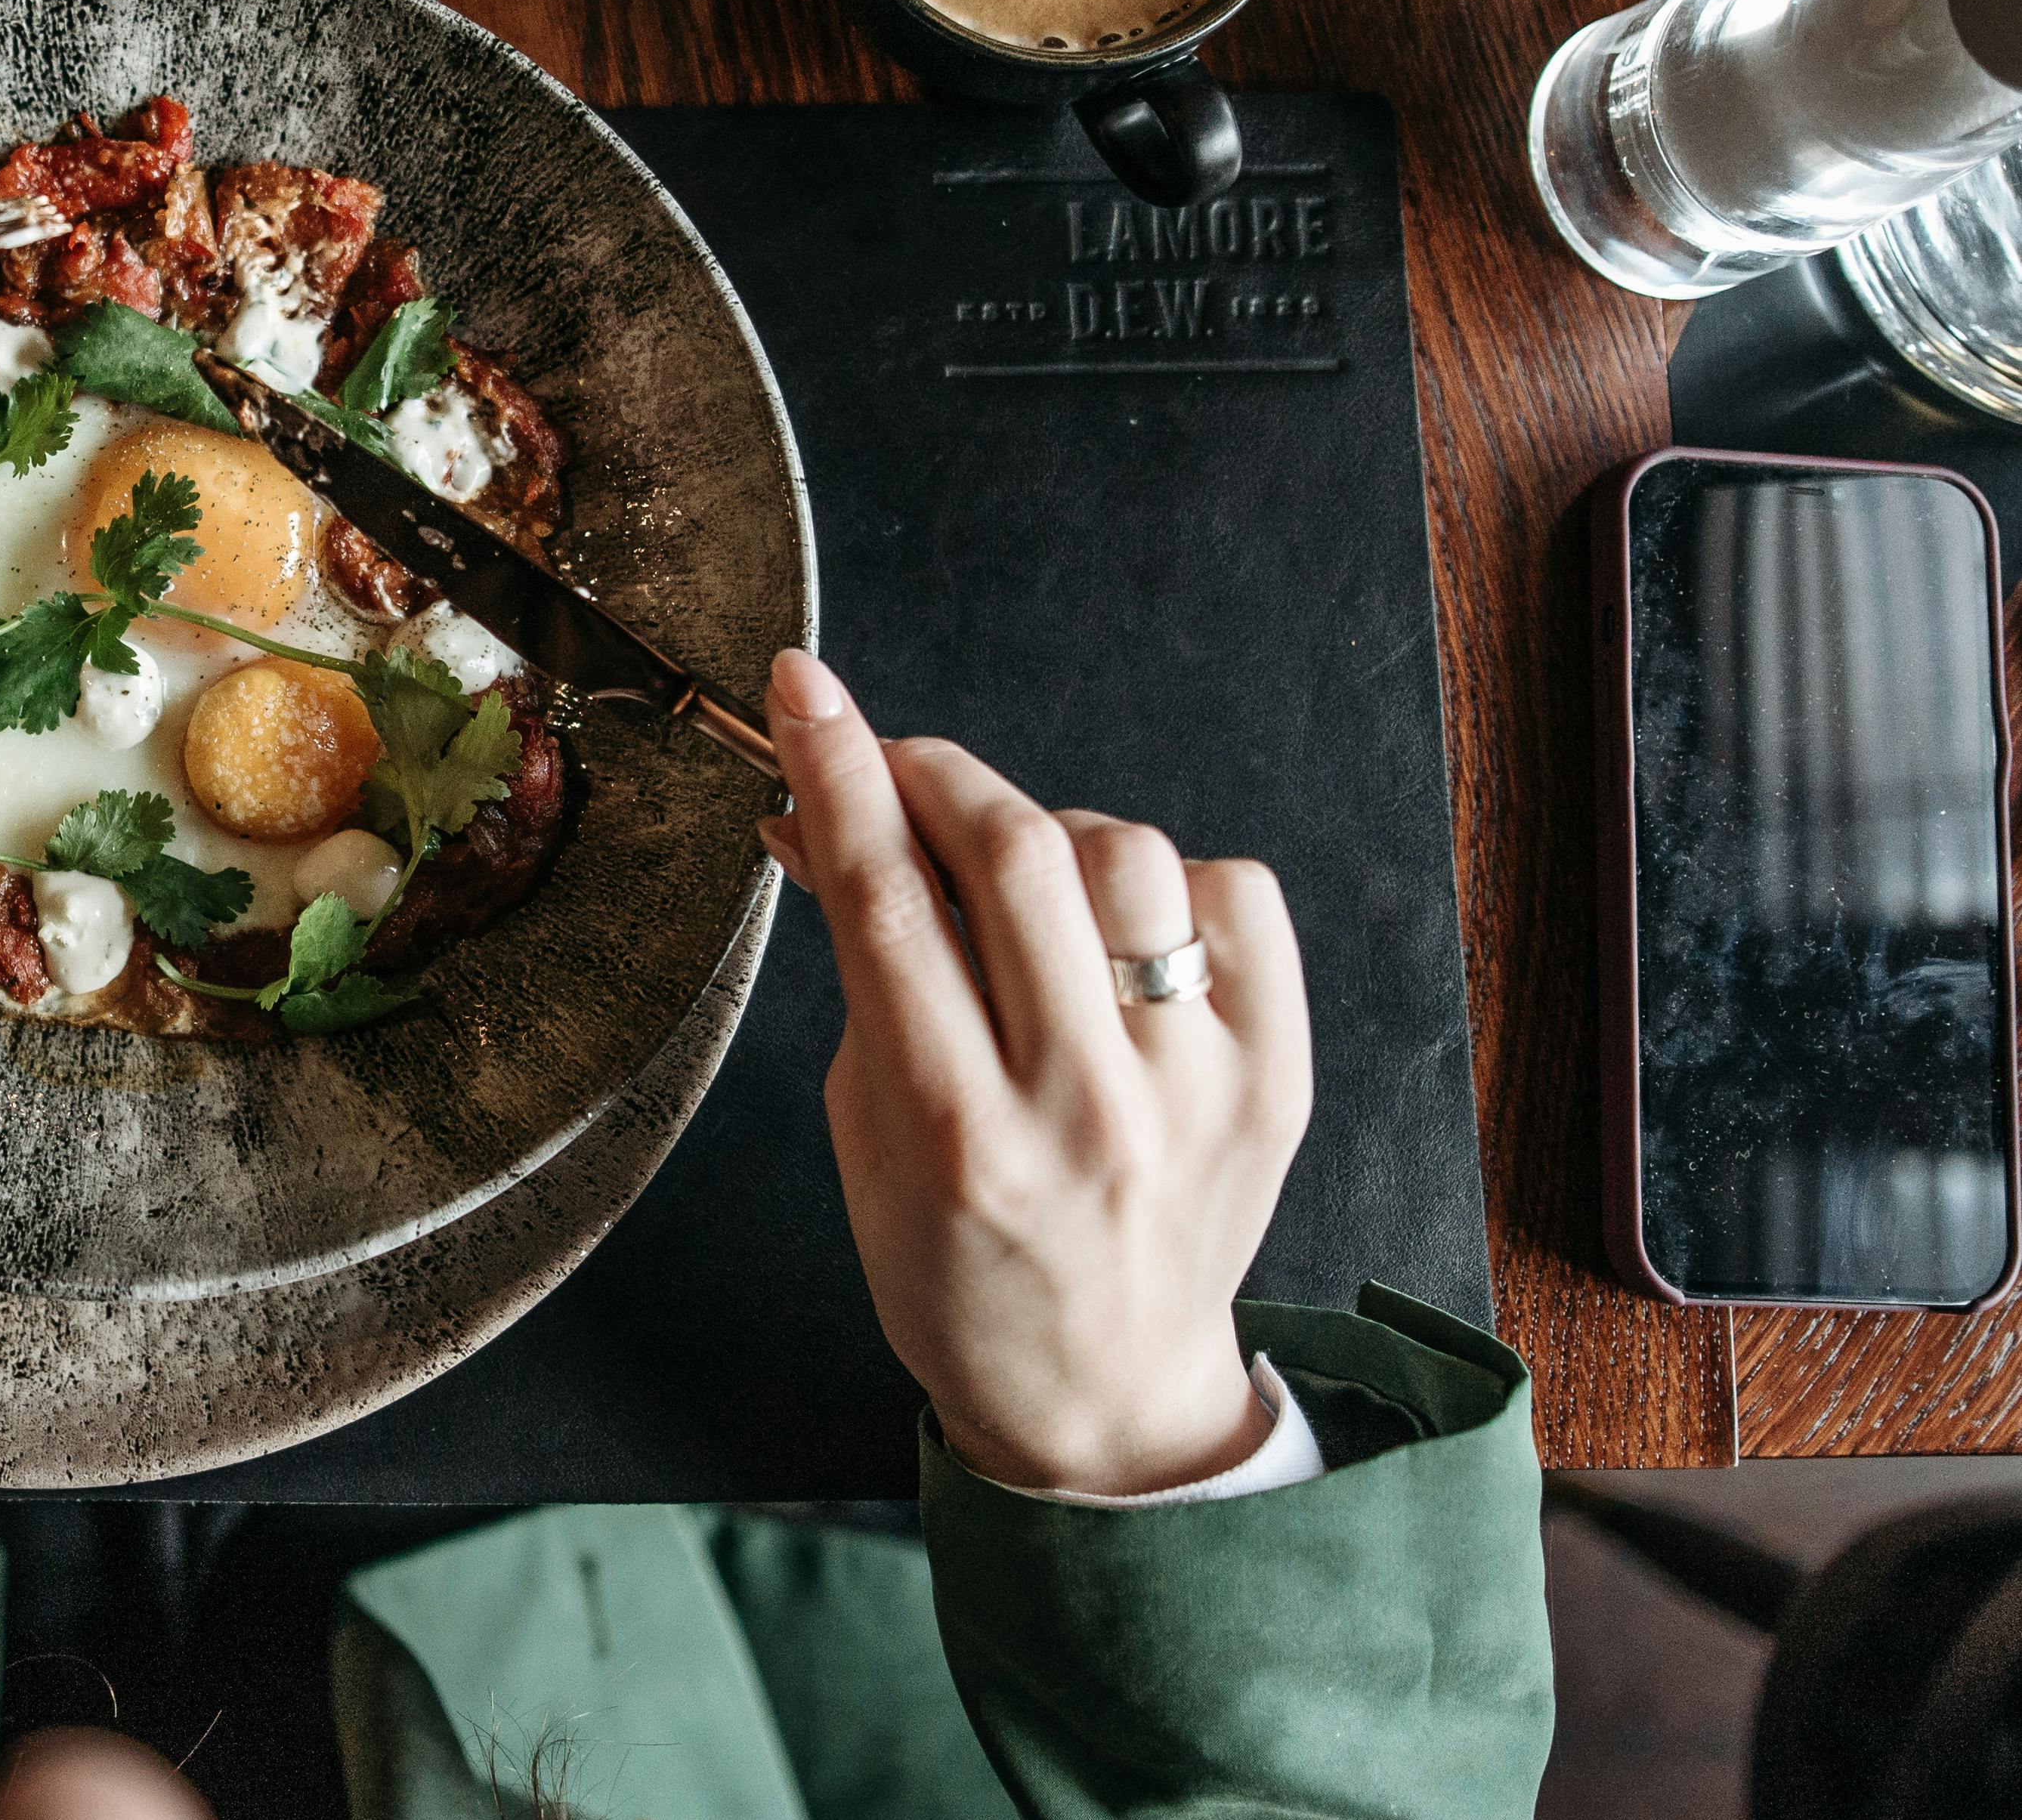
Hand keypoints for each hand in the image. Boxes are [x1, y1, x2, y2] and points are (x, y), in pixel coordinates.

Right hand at [756, 648, 1311, 1496]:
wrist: (1100, 1397)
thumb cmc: (955, 1264)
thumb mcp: (867, 1124)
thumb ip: (864, 967)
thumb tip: (827, 814)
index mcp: (956, 1135)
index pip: (888, 904)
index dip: (839, 771)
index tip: (804, 687)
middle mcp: (1085, 1110)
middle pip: (1014, 855)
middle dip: (936, 775)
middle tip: (897, 768)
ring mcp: (1199, 1095)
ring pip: (1128, 853)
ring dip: (1049, 836)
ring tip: (1020, 890)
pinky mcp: (1281, 1079)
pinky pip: (1235, 894)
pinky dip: (1165, 885)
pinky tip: (1120, 940)